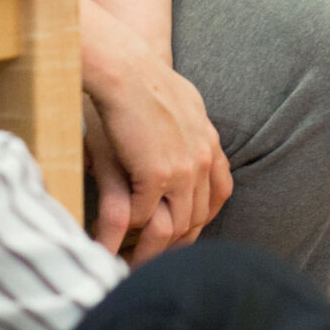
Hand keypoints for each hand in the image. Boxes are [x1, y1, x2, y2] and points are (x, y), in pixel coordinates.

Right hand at [79, 0, 231, 262]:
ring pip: (173, 225)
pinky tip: (111, 231)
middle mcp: (202, 161)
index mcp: (209, 143)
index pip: (218, 194)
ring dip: (150, 245)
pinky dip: (127, 226)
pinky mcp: (157, 175)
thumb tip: (187, 130)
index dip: (200, 217)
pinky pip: (143, 215)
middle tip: (149, 258)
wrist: (126, 68)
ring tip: (130, 260)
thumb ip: (190, 126)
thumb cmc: (142, 80)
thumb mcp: (183, 102)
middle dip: (174, 242)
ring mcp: (183, 170)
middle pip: (196, 218)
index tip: (180, 231)